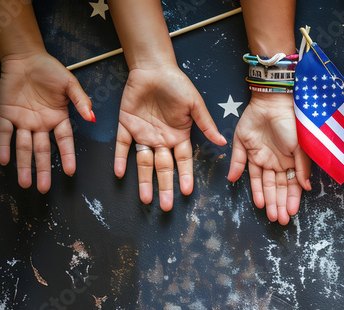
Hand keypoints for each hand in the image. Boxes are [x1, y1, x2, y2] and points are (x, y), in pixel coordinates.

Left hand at [0, 52, 92, 192]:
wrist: (25, 57)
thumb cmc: (50, 69)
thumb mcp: (70, 84)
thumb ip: (81, 101)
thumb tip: (92, 118)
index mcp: (58, 118)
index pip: (64, 142)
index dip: (67, 157)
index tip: (70, 172)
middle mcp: (41, 124)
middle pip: (43, 151)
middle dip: (43, 170)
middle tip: (43, 188)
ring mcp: (24, 120)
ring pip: (24, 147)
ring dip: (24, 165)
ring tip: (25, 183)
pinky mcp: (7, 113)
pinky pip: (5, 133)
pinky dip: (4, 146)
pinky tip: (5, 160)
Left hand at [114, 64, 225, 210]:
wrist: (153, 67)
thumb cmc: (177, 84)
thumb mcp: (195, 105)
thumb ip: (206, 125)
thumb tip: (223, 142)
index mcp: (179, 136)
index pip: (182, 162)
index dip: (184, 176)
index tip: (187, 192)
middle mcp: (162, 139)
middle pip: (163, 168)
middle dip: (164, 187)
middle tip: (165, 206)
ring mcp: (144, 134)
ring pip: (143, 162)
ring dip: (144, 180)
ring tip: (145, 199)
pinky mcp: (127, 125)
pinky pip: (123, 145)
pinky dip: (121, 159)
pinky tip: (121, 173)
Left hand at [228, 92, 311, 224]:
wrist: (275, 102)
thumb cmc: (294, 123)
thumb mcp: (302, 147)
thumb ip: (302, 168)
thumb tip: (307, 188)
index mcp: (290, 163)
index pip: (289, 186)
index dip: (290, 200)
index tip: (289, 214)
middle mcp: (275, 162)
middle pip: (274, 187)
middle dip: (276, 203)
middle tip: (277, 219)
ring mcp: (259, 155)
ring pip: (259, 180)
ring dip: (260, 194)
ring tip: (264, 209)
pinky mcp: (244, 146)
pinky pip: (239, 162)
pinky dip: (235, 171)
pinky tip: (234, 181)